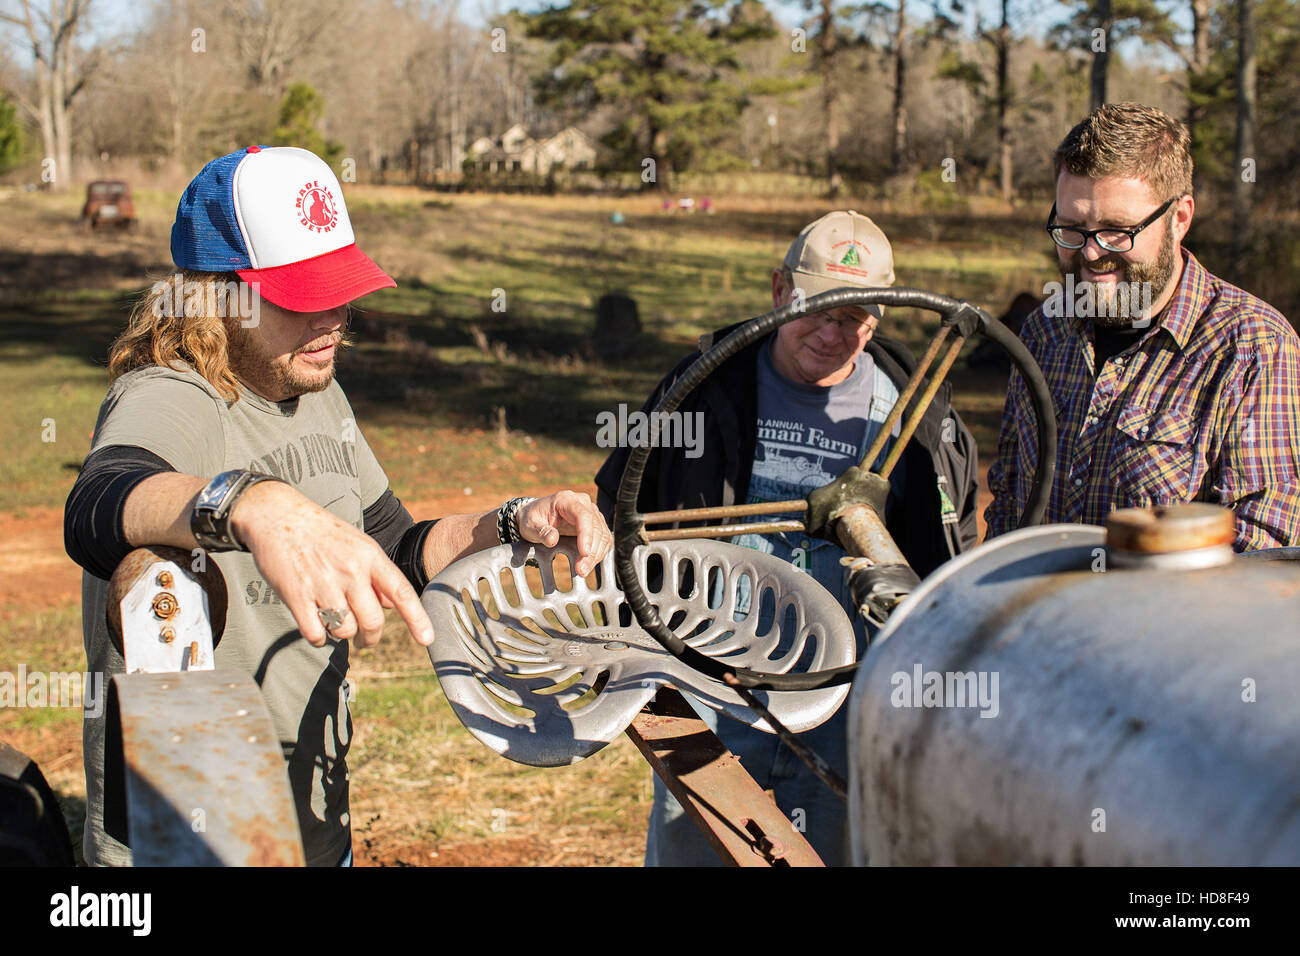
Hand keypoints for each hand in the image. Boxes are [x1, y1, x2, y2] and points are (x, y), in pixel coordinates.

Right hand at [230, 481, 433, 648]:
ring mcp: (323, 583)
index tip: (428, 640)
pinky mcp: (297, 595)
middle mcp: (351, 570)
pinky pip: (316, 633)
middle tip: (364, 640)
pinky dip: (318, 637)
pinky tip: (316, 625)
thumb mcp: (358, 544)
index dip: (417, 619)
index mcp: (370, 556)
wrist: (278, 514)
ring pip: (344, 630)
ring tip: (333, 620)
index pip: (400, 592)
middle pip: (373, 621)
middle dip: (370, 638)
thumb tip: (393, 603)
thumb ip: (376, 574)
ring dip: (340, 634)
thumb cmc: (322, 532)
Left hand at [515, 490, 611, 576]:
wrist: (536, 516)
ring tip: (583, 570)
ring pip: (603, 535)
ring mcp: (591, 513)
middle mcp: (583, 503)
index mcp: (566, 500)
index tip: (584, 553)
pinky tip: (589, 563)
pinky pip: (604, 539)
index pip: (583, 515)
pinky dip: (599, 553)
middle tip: (581, 570)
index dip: (586, 535)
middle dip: (591, 552)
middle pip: (595, 527)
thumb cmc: (533, 518)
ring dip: (596, 555)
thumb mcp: (530, 525)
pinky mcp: (595, 524)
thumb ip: (541, 531)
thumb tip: (553, 539)